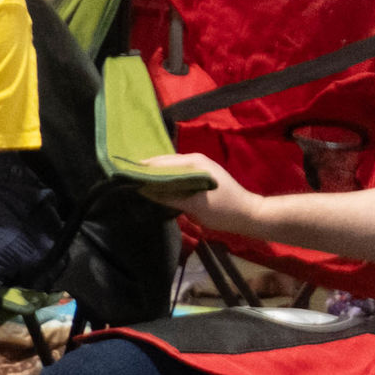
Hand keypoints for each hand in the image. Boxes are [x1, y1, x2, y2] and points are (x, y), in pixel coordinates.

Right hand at [137, 150, 258, 224]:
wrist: (250, 215)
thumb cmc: (224, 210)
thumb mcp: (194, 205)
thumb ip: (169, 196)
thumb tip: (143, 190)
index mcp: (193, 161)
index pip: (160, 162)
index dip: (142, 170)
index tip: (124, 178)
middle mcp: (194, 159)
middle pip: (163, 163)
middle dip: (147, 172)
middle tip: (127, 183)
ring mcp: (197, 166)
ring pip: (169, 169)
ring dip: (156, 177)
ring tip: (139, 186)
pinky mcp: (199, 175)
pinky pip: (176, 174)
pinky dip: (166, 180)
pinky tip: (158, 189)